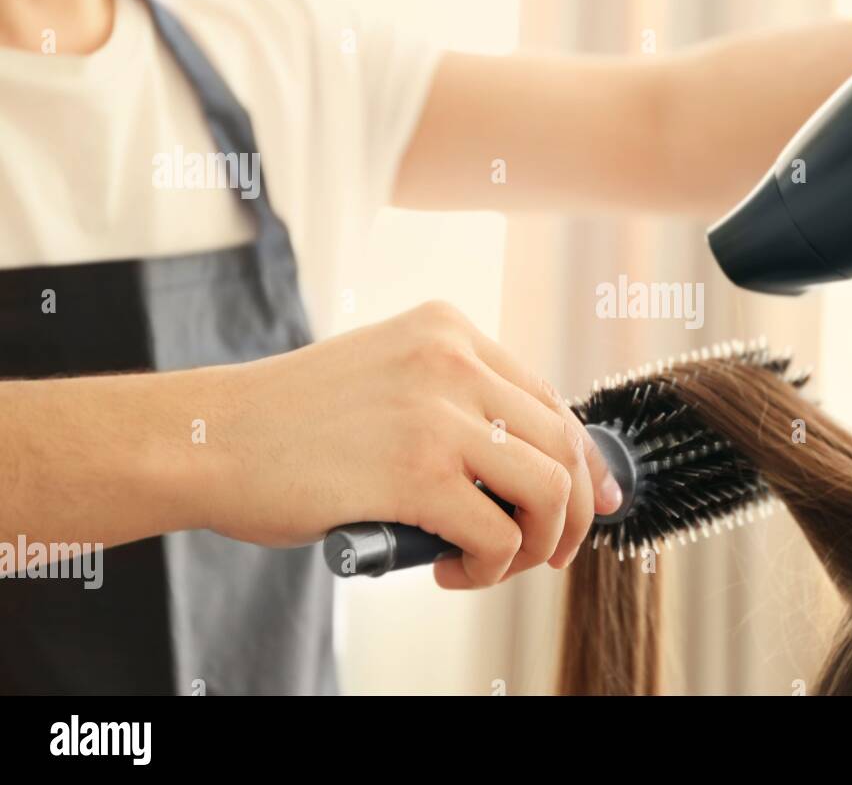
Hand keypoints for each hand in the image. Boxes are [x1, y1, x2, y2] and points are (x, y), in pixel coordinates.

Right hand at [204, 301, 620, 587]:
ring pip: (547, 489)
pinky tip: (453, 571)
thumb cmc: (290, 424)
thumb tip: (524, 463)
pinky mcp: (415, 472)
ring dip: (536, 543)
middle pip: (561, 445)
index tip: (593, 502)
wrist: (207, 439)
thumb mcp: (387, 379)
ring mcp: (437, 413)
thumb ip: (451, 403)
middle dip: (568, 513)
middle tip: (546, 552)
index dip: (582, 461)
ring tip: (495, 563)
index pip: (550, 400)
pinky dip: (490, 568)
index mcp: (447, 331)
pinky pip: (497, 534)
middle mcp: (452, 360)